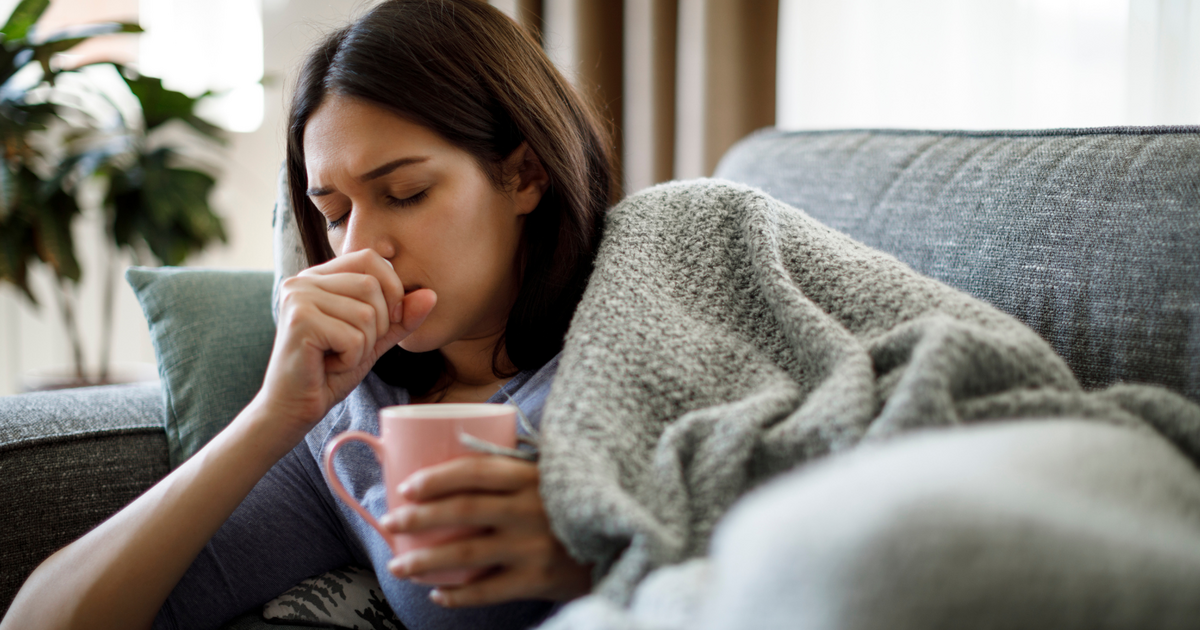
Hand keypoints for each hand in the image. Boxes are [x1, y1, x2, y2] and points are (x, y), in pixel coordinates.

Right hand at [257, 250, 436, 435]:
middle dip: (377, 326)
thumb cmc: (330, 372)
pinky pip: (353, 337)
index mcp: (319, 277)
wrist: (292, 408)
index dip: (391, 289)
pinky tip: (328, 366)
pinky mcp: (299, 321)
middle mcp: (304, 280)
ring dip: (363, 346)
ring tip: (337, 357)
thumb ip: (401, 318)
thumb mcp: (374, 339)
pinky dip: (351, 359)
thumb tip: (431, 295)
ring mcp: (298, 298)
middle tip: (350, 347)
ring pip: (365, 314)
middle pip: (372, 286)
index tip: (386, 322)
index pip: (371, 259)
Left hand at [380, 456, 591, 606]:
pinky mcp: (539, 579)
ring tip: (400, 566)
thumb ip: (514, 465)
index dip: (436, 478)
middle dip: (419, 518)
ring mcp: (533, 546)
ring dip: (426, 561)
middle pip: (462, 511)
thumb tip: (458, 448)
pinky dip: (459, 595)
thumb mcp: (552, 473)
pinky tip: (438, 594)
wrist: (621, 540)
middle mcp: (530, 509)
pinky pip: (488, 590)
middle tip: (390, 523)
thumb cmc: (575, 502)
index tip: (407, 487)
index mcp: (532, 476)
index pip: (474, 471)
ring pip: (467, 554)